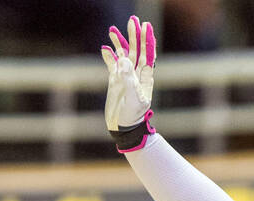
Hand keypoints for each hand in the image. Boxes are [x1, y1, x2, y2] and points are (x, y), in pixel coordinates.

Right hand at [101, 15, 155, 134]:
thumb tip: (123, 59)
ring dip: (119, 42)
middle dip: (134, 36)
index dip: (147, 40)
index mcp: (145, 77)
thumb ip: (129, 78)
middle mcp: (136, 74)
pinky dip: (108, 56)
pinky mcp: (114, 81)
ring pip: (123, 55)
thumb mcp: (134, 97)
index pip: (148, 54)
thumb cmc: (133, 115)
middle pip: (136, 50)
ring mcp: (125, 77)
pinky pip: (111, 65)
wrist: (123, 127)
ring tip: (113, 30)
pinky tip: (105, 48)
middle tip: (132, 21)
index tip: (146, 26)